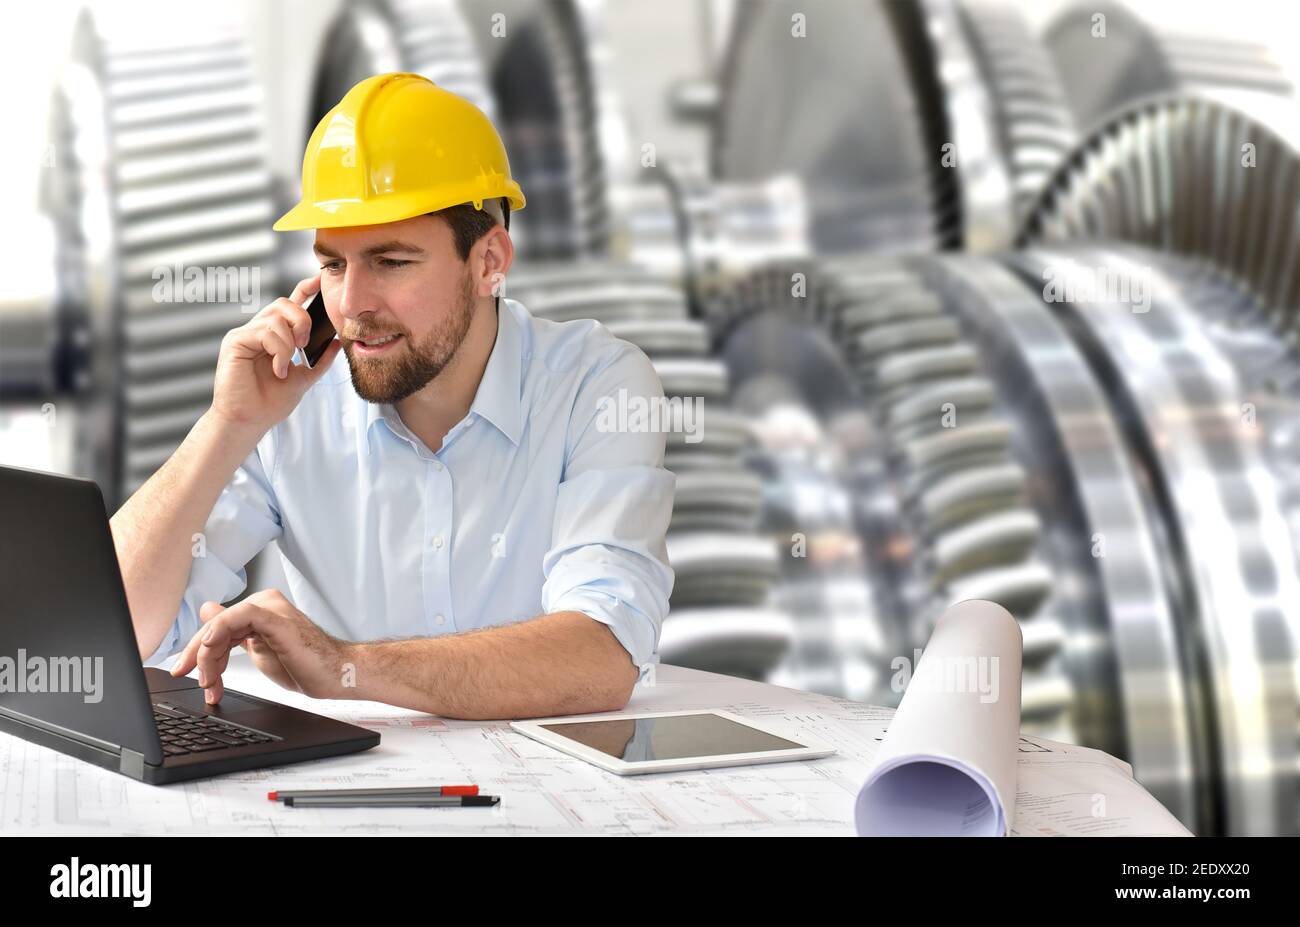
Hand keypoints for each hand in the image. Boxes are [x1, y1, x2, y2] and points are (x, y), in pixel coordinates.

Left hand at [169, 589, 353, 703]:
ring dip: (208, 655)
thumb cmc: (306, 666)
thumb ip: (233, 634)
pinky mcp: (276, 618)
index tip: (185, 671)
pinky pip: (240, 616)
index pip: (216, 626)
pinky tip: (211, 647)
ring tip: (210, 681)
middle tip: (188, 676)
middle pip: (215, 625)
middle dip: (197, 655)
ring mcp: (271, 609)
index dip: (197, 649)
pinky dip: (220, 629)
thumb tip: (208, 611)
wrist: (337, 675)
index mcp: (259, 611)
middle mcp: (264, 604)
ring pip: (222, 623)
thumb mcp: (259, 651)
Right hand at [209, 274, 341, 435]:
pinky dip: (278, 351)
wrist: (250, 421)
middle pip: (285, 304)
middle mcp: (258, 331)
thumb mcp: (304, 379)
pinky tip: (277, 369)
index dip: (305, 289)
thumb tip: (336, 342)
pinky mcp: (235, 341)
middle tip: (305, 345)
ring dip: (289, 344)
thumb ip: (320, 361)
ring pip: (277, 318)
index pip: (289, 305)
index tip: (322, 281)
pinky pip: (265, 332)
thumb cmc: (270, 403)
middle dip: (302, 320)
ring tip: (284, 367)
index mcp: (274, 337)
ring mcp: (245, 334)